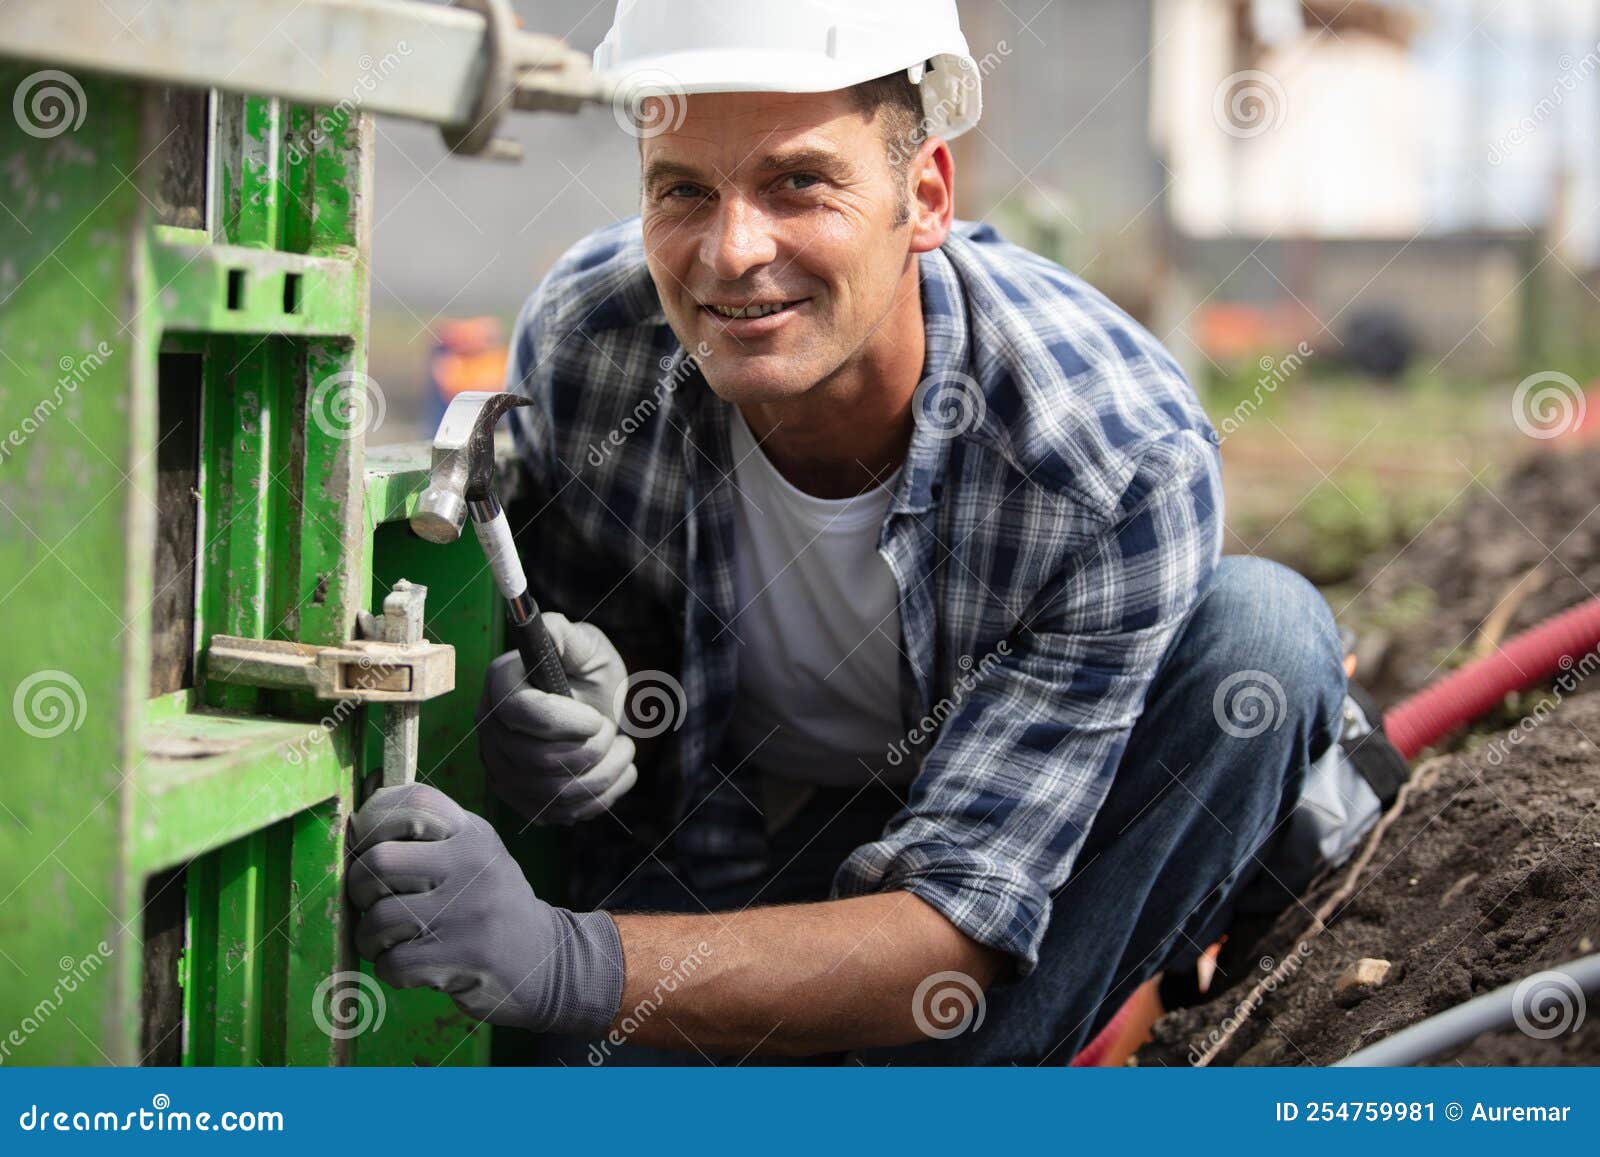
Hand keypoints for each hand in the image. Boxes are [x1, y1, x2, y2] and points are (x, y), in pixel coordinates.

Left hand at [347, 783, 621, 1033]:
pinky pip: (393, 962)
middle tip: (370, 902)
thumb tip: (356, 825)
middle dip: (358, 888)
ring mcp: (470, 910)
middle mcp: (473, 863)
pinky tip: (408, 966)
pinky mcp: (464, 955)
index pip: (414, 801)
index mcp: (472, 833)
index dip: (373, 819)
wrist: (548, 960)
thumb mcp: (475, 857)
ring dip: (369, 937)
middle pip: (380, 860)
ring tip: (386, 942)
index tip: (365, 845)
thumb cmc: (491, 906)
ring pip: (379, 918)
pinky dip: (389, 969)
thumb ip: (430, 839)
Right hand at [475, 612, 637, 824]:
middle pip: (535, 760)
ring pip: (550, 793)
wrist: (595, 712)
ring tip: (622, 751)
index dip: (563, 722)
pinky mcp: (519, 797)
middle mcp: (489, 726)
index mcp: (501, 682)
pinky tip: (614, 773)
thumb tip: (546, 628)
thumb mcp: (585, 646)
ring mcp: (500, 766)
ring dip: (603, 775)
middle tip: (613, 733)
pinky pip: (559, 813)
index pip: (518, 713)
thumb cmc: (589, 673)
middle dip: (591, 750)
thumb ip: (565, 634)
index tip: (596, 719)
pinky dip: (600, 798)